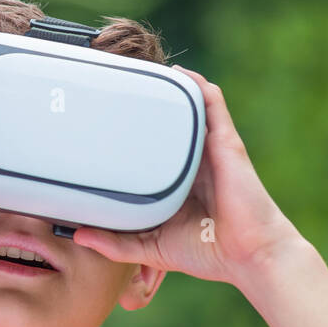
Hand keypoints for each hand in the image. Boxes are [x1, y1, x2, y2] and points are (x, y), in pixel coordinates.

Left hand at [71, 67, 303, 285]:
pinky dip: (197, 85)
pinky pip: (212, 103)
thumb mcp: (150, 248)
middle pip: (167, 126)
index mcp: (176, 184)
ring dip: (170, 88)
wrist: (249, 255)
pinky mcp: (225, 143)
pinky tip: (179, 72)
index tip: (103, 127)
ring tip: (143, 71)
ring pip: (187, 109)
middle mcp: (193, 163)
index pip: (150, 152)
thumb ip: (115, 244)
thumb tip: (79, 237)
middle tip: (116, 90)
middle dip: (148, 106)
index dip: (131, 137)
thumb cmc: (207, 252)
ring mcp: (210, 150)